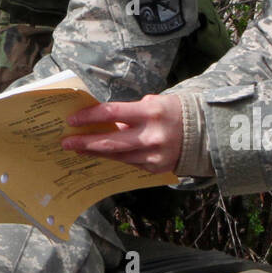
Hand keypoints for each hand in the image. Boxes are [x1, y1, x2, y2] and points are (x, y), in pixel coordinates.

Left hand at [63, 94, 183, 172]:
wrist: (205, 133)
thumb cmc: (175, 112)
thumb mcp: (154, 104)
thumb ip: (130, 113)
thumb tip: (103, 121)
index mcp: (150, 112)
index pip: (111, 113)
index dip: (89, 117)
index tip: (72, 120)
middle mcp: (151, 136)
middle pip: (109, 141)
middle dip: (84, 142)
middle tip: (66, 142)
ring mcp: (153, 155)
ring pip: (117, 156)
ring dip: (95, 153)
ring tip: (79, 149)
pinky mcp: (155, 168)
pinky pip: (129, 162)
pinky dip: (116, 157)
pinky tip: (103, 154)